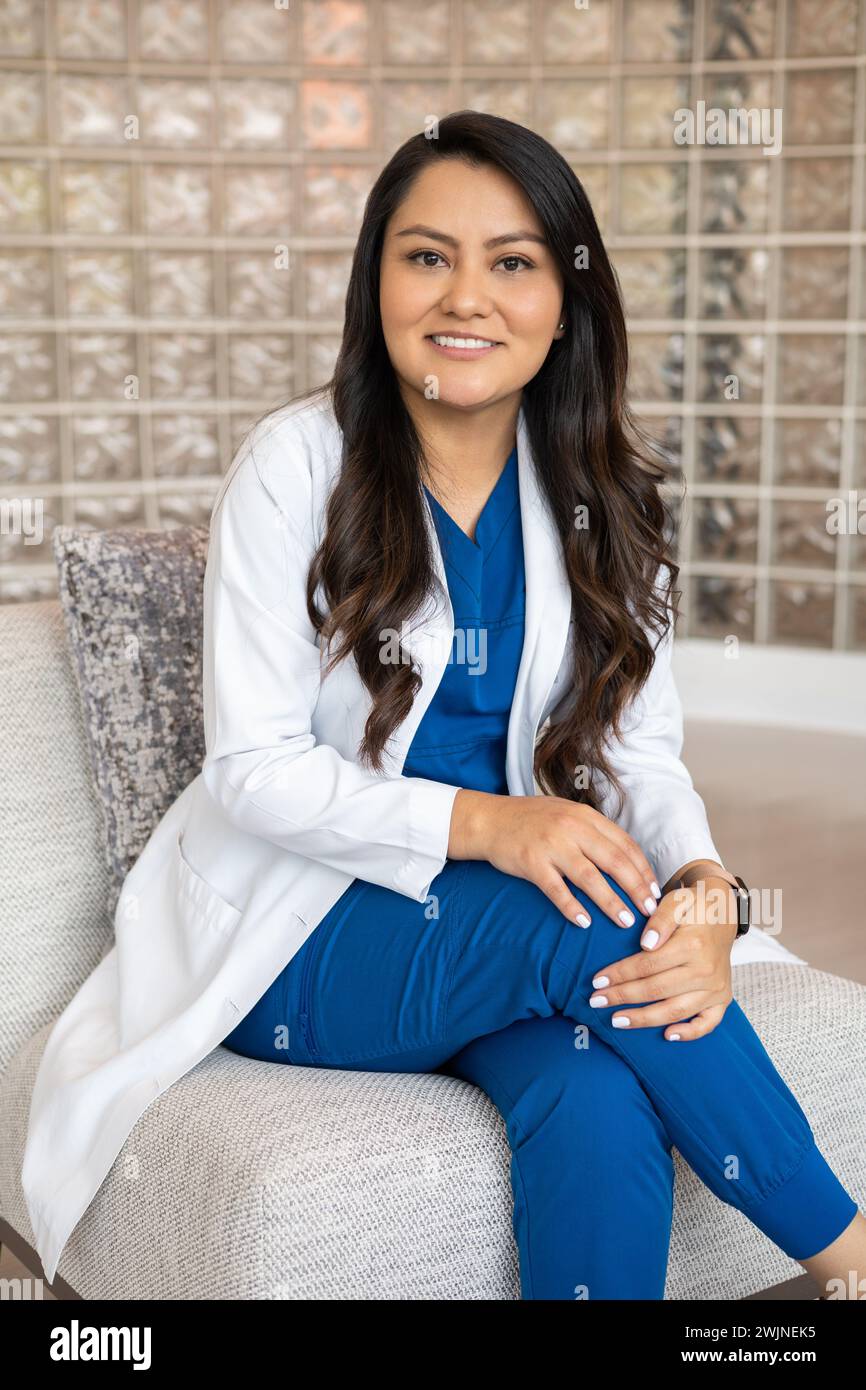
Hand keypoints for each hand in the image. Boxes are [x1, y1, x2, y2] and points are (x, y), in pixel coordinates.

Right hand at [448, 789, 661, 927]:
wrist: (489, 819)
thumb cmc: (531, 820)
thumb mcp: (567, 815)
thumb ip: (593, 832)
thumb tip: (625, 860)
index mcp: (585, 816)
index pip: (625, 844)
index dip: (643, 870)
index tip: (654, 892)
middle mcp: (572, 828)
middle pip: (614, 861)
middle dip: (636, 888)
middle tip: (649, 911)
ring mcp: (551, 845)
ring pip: (590, 878)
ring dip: (611, 902)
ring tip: (625, 921)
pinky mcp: (531, 862)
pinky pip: (556, 890)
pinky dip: (571, 907)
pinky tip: (584, 923)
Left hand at [586, 876, 738, 1039]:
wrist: (722, 915)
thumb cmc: (693, 907)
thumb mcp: (676, 901)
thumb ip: (660, 919)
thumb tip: (645, 944)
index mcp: (693, 945)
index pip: (647, 965)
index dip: (619, 974)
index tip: (596, 981)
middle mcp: (706, 970)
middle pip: (656, 990)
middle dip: (622, 997)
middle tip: (596, 1002)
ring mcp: (716, 988)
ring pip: (675, 1011)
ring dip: (643, 1019)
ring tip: (617, 1020)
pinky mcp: (722, 999)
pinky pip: (708, 1023)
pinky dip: (689, 1033)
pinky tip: (666, 1035)